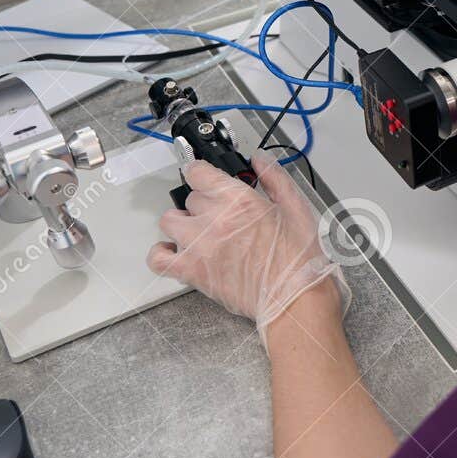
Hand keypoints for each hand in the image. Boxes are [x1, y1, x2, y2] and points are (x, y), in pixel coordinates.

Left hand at [147, 153, 346, 344]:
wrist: (293, 297)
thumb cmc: (298, 259)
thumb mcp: (296, 208)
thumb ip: (275, 179)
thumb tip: (260, 160)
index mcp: (237, 199)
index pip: (198, 172)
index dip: (203, 174)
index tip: (207, 180)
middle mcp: (213, 218)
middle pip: (190, 198)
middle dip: (204, 204)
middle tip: (221, 217)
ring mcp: (198, 245)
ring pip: (169, 220)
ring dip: (181, 224)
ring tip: (198, 233)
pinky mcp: (192, 271)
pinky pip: (158, 258)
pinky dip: (162, 254)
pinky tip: (176, 253)